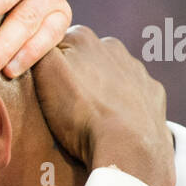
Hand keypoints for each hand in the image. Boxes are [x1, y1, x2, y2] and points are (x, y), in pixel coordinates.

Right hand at [31, 25, 173, 185]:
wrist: (127, 148)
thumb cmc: (80, 113)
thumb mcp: (44, 74)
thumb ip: (36, 49)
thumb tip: (31, 39)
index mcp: (83, 38)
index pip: (54, 43)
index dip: (45, 65)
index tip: (41, 86)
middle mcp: (113, 47)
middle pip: (84, 59)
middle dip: (75, 75)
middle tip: (63, 105)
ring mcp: (138, 70)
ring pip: (111, 75)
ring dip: (101, 89)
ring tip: (89, 118)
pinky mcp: (154, 94)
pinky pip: (135, 95)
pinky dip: (125, 105)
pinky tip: (115, 123)